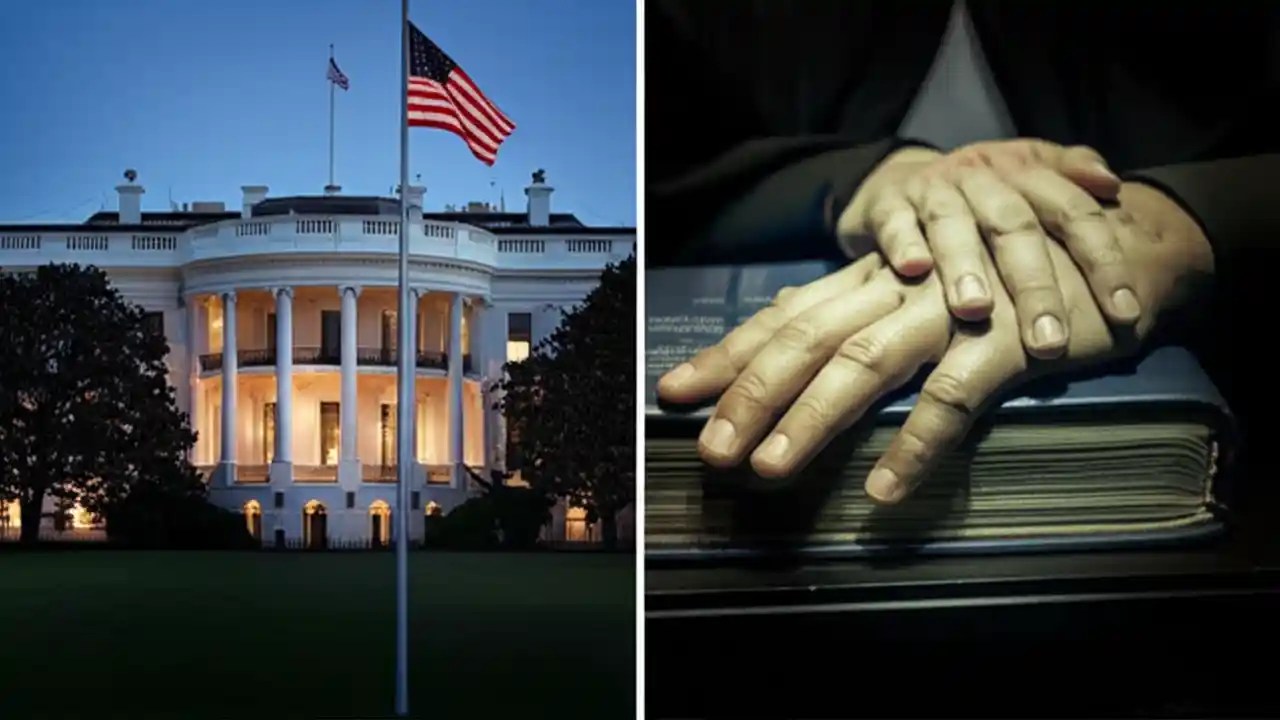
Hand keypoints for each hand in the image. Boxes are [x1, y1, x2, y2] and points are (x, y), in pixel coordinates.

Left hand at [658, 182, 1211, 502]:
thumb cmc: (996, 278)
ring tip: (771, 469)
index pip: (782, 318)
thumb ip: (851, 314)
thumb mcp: (915, 291)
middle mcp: (895, 291)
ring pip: (865, 364)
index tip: (672, 394)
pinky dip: (916, 443)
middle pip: (807, 340)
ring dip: (814, 419)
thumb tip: (780, 337)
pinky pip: (952, 397)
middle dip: (750, 395)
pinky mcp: (1004, 343)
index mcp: (868, 281)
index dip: (727, 356)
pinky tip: (884, 489)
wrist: (1106, 247)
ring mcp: (948, 313)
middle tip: (710, 450)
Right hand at [839, 140, 1138, 358]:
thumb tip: (1113, 186)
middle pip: (1014, 225)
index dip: (1102, 260)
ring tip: (976, 310)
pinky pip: (894, 221)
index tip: (1124, 313)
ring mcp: (932, 188)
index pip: (1073, 211)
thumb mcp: (1027, 180)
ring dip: (965, 266)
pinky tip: (913, 271)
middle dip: (1034, 284)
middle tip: (1049, 340)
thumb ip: (1072, 181)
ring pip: (952, 223)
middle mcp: (981, 176)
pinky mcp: (886, 203)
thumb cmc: (978, 199)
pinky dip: (903, 243)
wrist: (897, 183)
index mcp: (1025, 173)